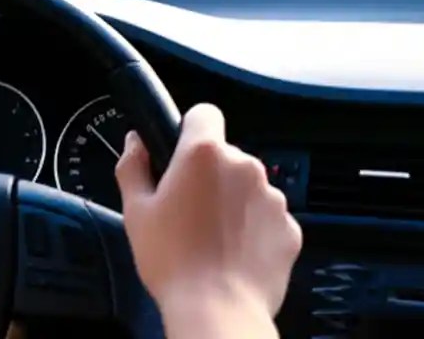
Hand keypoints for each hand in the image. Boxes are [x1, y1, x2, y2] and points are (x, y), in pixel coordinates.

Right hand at [115, 104, 301, 323]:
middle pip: (225, 155)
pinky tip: (233, 253)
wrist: (217, 310)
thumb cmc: (172, 261)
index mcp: (203, 154)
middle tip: (187, 209)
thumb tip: (135, 143)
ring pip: (248, 187)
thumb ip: (134, 166)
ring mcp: (272, 197)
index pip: (204, 113)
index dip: (190, 130)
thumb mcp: (136, 211)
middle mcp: (244, 166)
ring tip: (210, 237)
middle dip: (209, 175)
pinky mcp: (290, 227)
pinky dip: (254, 230)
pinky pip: (268, 218)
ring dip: (233, 203)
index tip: (180, 153)